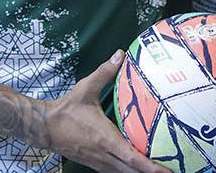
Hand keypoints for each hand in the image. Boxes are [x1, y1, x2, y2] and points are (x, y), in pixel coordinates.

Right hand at [46, 50, 161, 172]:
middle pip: (131, 172)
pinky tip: (135, 168)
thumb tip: (120, 54)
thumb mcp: (85, 88)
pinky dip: (127, 171)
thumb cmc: (66, 109)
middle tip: (170, 171)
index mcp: (105, 139)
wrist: (44, 127)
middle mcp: (104, 154)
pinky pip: (114, 172)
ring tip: (157, 171)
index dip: (149, 166)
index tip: (165, 170)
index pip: (131, 158)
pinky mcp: (94, 163)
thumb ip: (104, 72)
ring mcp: (98, 161)